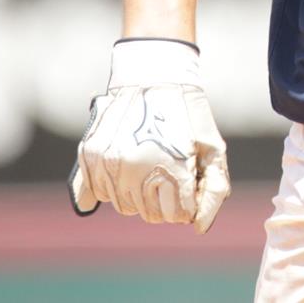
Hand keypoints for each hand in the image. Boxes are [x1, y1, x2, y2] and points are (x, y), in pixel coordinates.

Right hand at [70, 39, 230, 231]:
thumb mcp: (212, 147)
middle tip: (169, 173)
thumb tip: (199, 227)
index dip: (187, 202)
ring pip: (125, 207)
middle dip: (165, 200)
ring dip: (139, 195)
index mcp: (170, 166)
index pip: (178, 214)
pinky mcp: (90, 156)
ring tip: (149, 165)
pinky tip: (128, 165)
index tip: (188, 184)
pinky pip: (100, 193)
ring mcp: (109, 162)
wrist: (153, 75)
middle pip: (151, 215)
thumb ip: (213, 190)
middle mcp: (135, 168)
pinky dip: (115, 187)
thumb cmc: (188, 114)